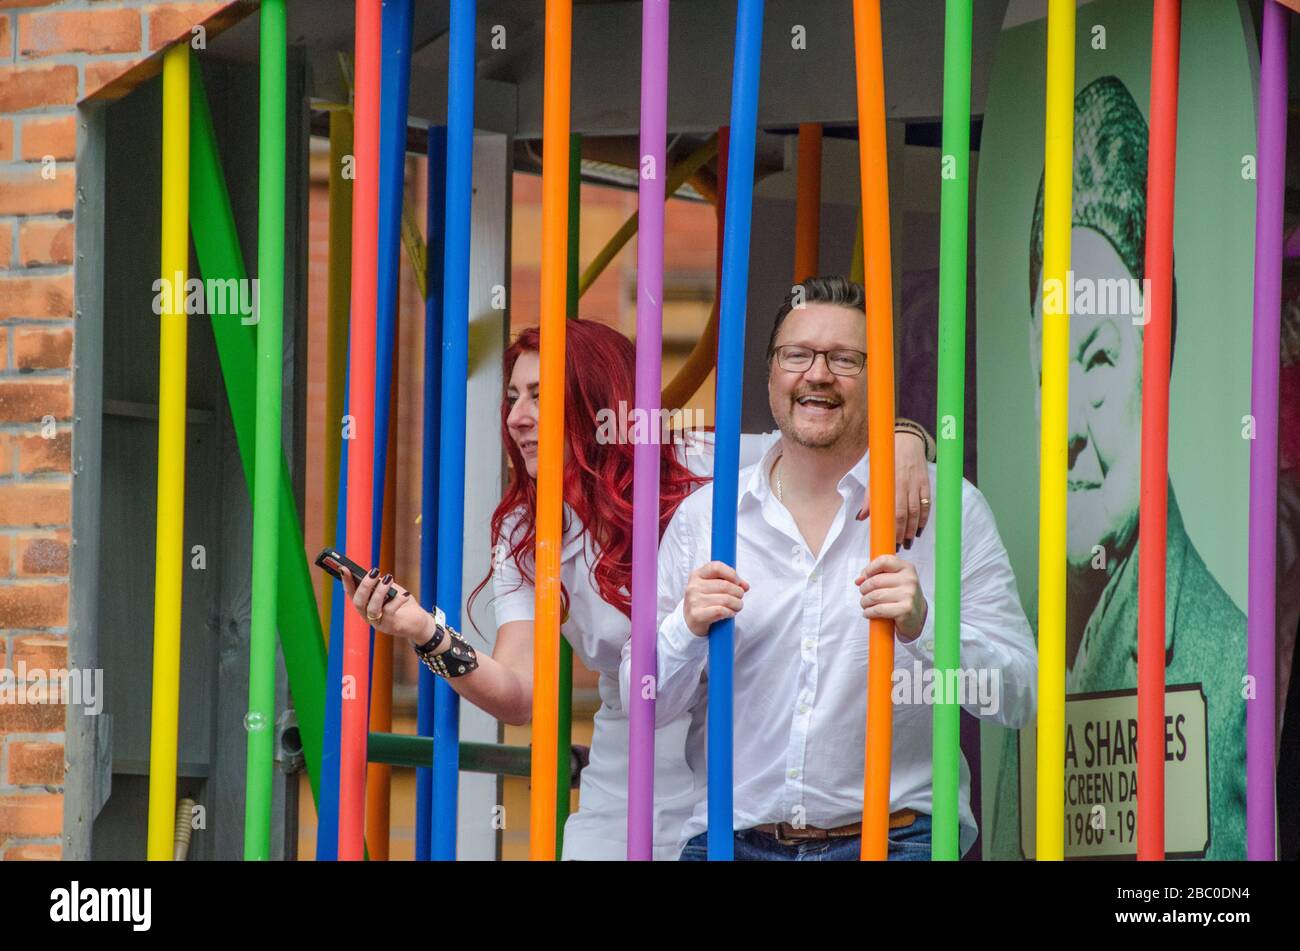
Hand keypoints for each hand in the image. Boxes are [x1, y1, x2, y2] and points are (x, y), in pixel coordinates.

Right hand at [340, 569, 436, 647]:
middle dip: (364, 586)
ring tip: (389, 579)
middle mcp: (367, 616)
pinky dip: (397, 601)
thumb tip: (374, 576)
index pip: (351, 593)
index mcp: (364, 605)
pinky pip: (390, 612)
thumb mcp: (390, 590)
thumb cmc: (402, 603)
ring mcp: (378, 623)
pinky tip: (405, 594)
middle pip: (358, 602)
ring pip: (372, 608)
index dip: (346, 582)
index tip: (344, 568)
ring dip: (380, 592)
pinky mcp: (391, 627)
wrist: (419, 622)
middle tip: (374, 572)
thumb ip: (380, 585)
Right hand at [683, 561, 749, 636]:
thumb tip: (745, 586)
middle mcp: (693, 586)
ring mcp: (694, 601)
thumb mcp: (713, 587)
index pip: (716, 567)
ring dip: (737, 604)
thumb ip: (729, 582)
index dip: (731, 574)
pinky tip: (730, 613)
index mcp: (697, 575)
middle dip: (738, 593)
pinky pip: (721, 611)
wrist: (691, 621)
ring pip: (726, 599)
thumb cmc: (705, 601)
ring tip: (736, 607)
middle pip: (725, 585)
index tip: (738, 582)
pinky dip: (730, 612)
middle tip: (739, 598)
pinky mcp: (696, 615)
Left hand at [855, 554, 927, 641]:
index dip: (869, 569)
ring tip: (865, 604)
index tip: (864, 577)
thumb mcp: (892, 581)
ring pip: (875, 596)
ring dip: (865, 602)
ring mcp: (909, 594)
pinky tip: (868, 613)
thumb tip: (859, 580)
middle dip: (864, 589)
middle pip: (875, 581)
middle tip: (863, 594)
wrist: (917, 617)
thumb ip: (876, 575)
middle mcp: (909, 579)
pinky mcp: (905, 609)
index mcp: (906, 568)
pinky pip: (879, 609)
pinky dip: (869, 612)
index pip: (883, 561)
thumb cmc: (901, 596)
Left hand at [856, 430, 931, 548]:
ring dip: (913, 528)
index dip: (892, 528)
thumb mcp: (875, 475)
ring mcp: (917, 485)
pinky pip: (927, 504)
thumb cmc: (887, 461)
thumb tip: (861, 517)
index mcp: (891, 484)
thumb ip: (870, 497)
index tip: (889, 540)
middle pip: (905, 514)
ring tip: (908, 542)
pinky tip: (919, 529)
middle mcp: (905, 485)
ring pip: (917, 511)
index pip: (893, 511)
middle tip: (898, 546)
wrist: (907, 441)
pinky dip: (924, 518)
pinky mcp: (925, 484)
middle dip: (902, 532)